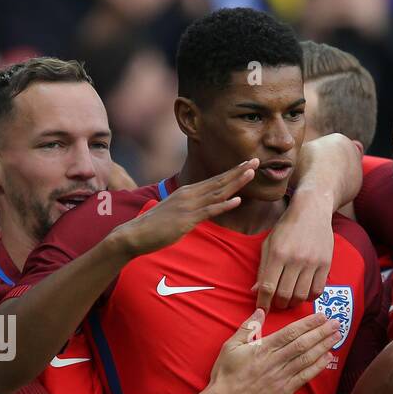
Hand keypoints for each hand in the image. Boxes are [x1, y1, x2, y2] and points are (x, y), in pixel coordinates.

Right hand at [112, 160, 256, 256]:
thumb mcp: (176, 213)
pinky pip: (209, 211)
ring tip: (252, 173)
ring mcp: (188, 206)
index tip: (247, 164)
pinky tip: (237, 200)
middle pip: (219, 180)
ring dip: (236, 182)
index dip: (232, 172)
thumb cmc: (155, 226)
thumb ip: (189, 209)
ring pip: (217, 192)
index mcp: (188, 192)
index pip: (214, 180)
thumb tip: (200, 210)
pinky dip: (224, 205)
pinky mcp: (186, 219)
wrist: (135, 233)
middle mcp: (189, 194)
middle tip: (256, 160)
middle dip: (239, 170)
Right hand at [208, 309, 340, 393]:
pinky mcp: (284, 392)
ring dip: (323, 346)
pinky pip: (304, 377)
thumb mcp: (230, 346)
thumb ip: (247, 328)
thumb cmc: (226, 373)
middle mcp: (274, 362)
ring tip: (336, 336)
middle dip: (321, 332)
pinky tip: (327, 358)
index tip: (321, 316)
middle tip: (336, 322)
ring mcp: (280, 378)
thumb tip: (260, 311)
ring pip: (306, 359)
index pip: (290, 332)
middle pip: (303, 344)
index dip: (308, 323)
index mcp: (262, 349)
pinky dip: (317, 367)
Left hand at [254, 192, 333, 311]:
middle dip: (278, 305)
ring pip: (301, 296)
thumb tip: (255, 291)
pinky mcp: (326, 264)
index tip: (261, 311)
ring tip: (290, 299)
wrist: (312, 210)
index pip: (267, 287)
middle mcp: (295, 259)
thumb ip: (262, 268)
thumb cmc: (286, 227)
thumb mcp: (269, 244)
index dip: (263, 303)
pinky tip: (304, 293)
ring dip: (293, 303)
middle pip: (285, 295)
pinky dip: (309, 297)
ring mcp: (312, 262)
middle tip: (277, 303)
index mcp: (278, 253)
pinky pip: (317, 291)